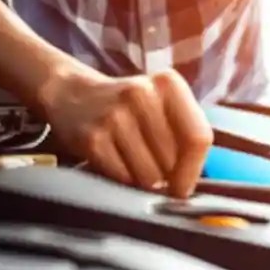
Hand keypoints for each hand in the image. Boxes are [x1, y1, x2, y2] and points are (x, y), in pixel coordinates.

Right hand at [36, 67, 211, 197]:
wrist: (72, 95)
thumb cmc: (127, 107)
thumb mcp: (162, 105)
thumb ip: (185, 134)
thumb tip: (192, 183)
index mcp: (168, 83)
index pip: (197, 138)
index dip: (193, 170)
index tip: (185, 186)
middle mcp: (142, 93)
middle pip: (172, 163)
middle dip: (166, 177)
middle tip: (151, 166)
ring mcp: (114, 115)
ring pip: (149, 177)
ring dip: (143, 182)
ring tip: (132, 162)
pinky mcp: (92, 138)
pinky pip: (122, 179)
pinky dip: (122, 181)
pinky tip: (115, 162)